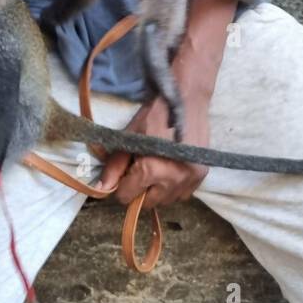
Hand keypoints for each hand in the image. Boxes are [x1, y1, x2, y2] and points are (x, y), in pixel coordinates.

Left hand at [96, 95, 210, 211]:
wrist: (186, 99)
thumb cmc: (154, 115)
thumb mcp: (129, 137)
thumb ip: (114, 165)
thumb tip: (101, 189)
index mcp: (151, 170)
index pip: (126, 196)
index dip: (121, 186)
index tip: (124, 173)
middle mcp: (173, 180)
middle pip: (147, 203)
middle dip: (139, 190)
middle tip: (138, 169)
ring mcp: (189, 180)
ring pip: (165, 201)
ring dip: (157, 191)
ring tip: (156, 169)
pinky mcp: (201, 177)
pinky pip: (182, 195)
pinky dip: (173, 188)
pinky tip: (170, 171)